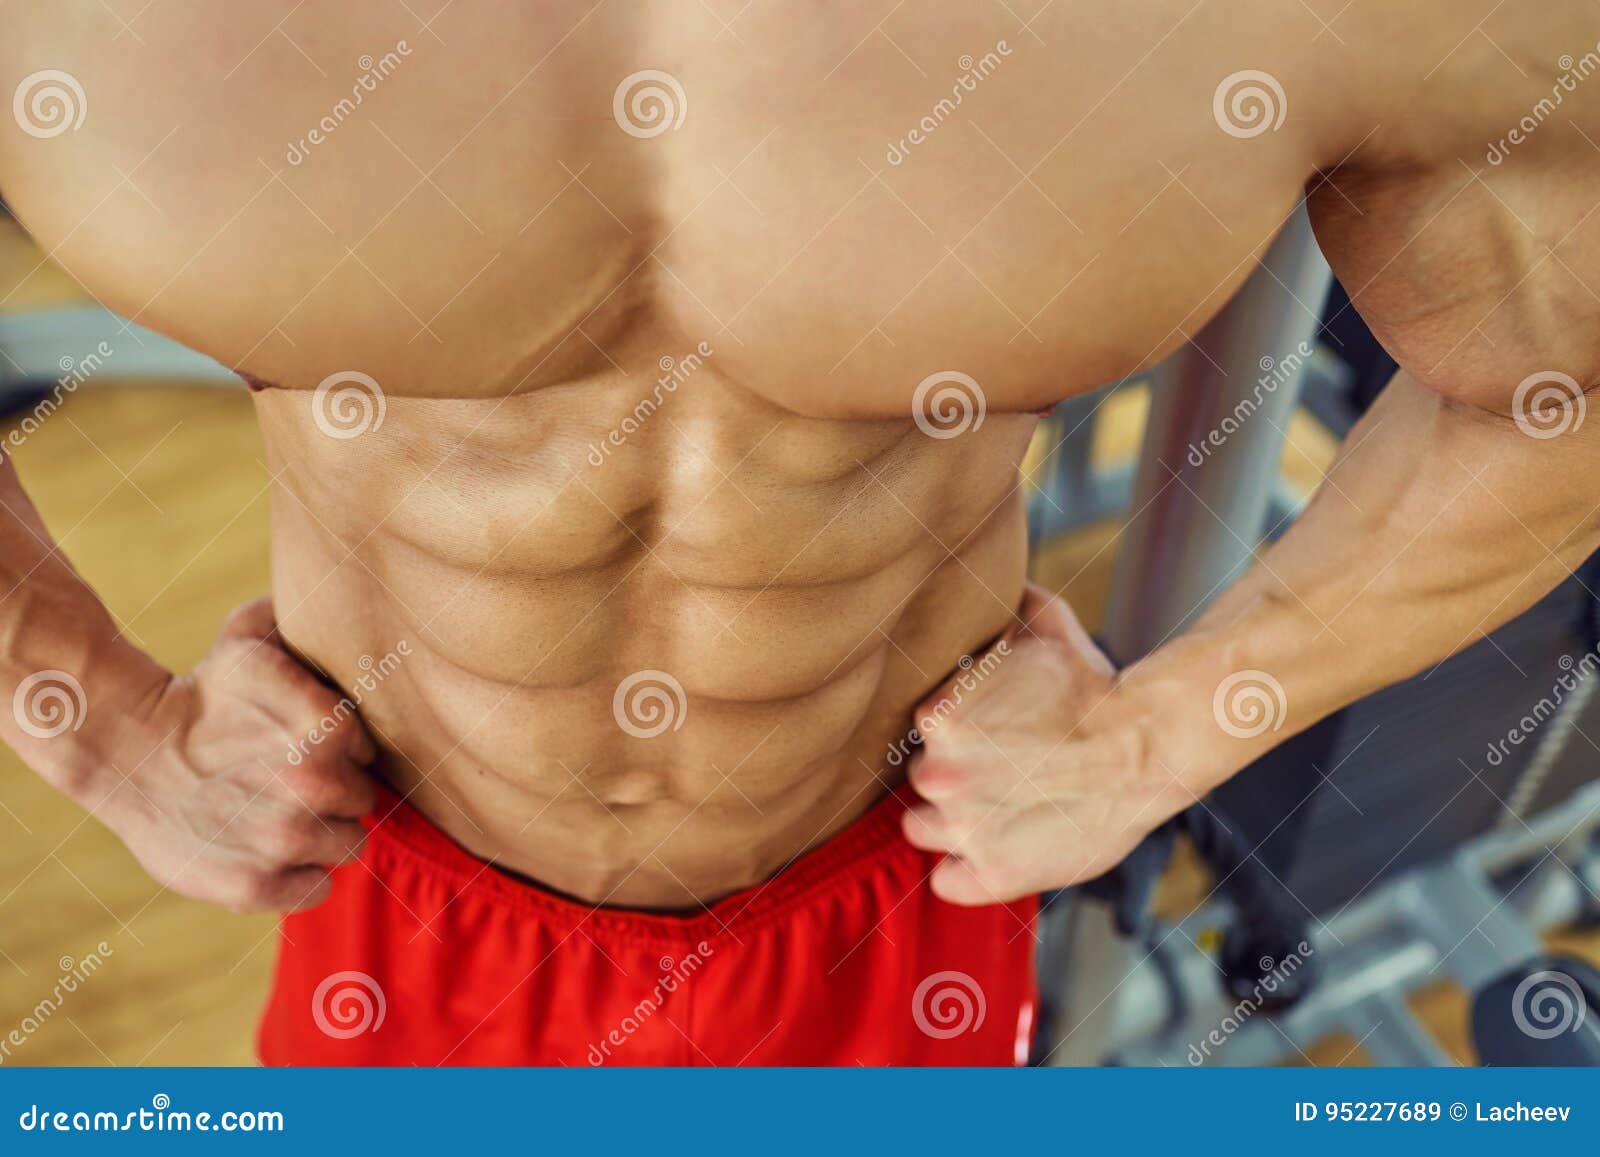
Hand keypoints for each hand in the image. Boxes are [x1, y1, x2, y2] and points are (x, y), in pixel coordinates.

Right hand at [75, 597, 376, 912]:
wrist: (125, 751)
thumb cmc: (201, 695)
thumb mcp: (251, 642)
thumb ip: (305, 624)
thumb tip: (339, 593)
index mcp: (327, 728)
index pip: (369, 753)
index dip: (342, 751)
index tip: (308, 746)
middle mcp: (313, 785)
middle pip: (364, 801)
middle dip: (335, 792)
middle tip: (292, 781)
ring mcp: (284, 839)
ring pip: (348, 847)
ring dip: (321, 834)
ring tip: (280, 813)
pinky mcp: (254, 885)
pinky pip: (316, 889)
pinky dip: (299, 877)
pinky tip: (270, 850)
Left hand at [902, 584, 1173, 904]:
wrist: (1147, 747)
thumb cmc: (1097, 689)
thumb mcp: (1047, 630)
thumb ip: (1008, 609)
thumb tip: (996, 584)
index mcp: (936, 720)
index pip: (920, 734)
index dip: (954, 737)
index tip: (987, 739)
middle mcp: (938, 775)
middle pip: (921, 781)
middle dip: (953, 778)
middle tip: (999, 773)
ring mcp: (963, 829)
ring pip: (923, 830)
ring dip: (952, 824)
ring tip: (999, 810)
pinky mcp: (992, 874)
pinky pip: (946, 881)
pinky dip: (964, 871)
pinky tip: (994, 850)